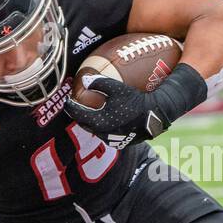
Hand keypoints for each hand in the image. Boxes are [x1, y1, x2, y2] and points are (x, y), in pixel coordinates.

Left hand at [64, 62, 206, 148]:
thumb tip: (84, 79)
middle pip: (84, 124)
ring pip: (96, 131)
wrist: (156, 114)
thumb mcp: (117, 88)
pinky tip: (107, 121)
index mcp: (99, 121)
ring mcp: (113, 140)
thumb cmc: (136, 99)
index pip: (77, 113)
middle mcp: (103, 133)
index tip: (67, 100)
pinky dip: (104, 127)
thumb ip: (99, 83)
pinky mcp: (122, 143)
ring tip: (91, 114)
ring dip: (92, 123)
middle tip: (76, 107)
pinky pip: (108, 135)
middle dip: (79, 115)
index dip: (70, 106)